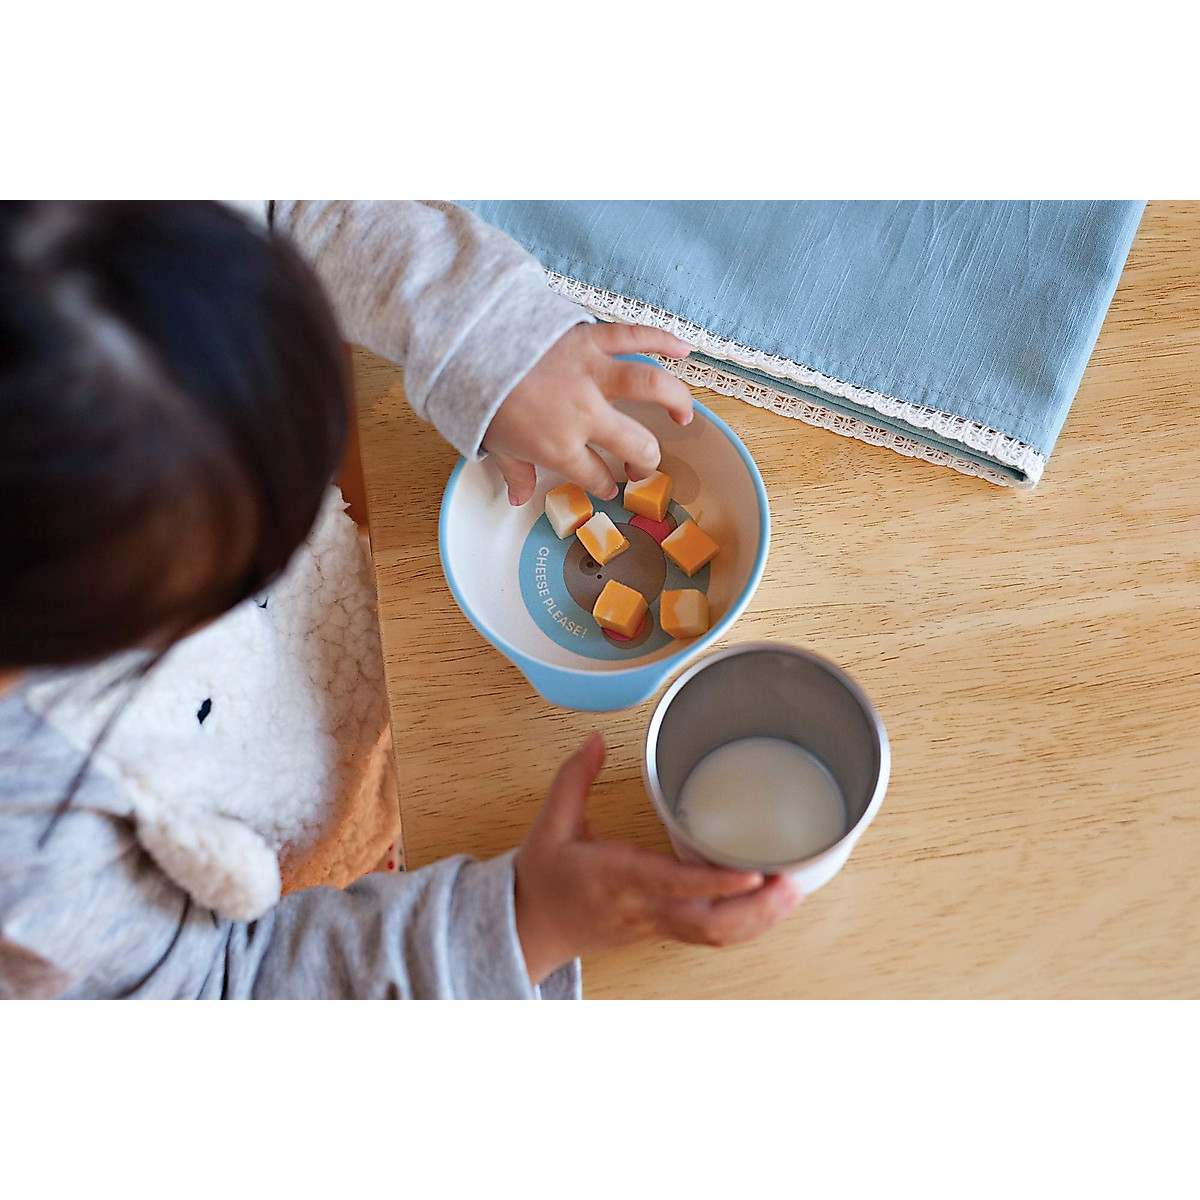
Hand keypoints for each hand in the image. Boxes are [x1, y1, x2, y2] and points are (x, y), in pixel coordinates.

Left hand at [482, 323, 694, 505]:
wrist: (466, 348)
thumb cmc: (479, 399)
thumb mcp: (495, 446)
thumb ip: (514, 472)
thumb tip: (518, 497)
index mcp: (560, 449)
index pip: (594, 475)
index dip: (603, 483)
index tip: (607, 484)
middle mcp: (585, 416)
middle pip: (635, 445)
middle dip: (645, 461)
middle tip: (645, 463)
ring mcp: (592, 375)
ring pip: (651, 389)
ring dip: (675, 402)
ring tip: (684, 415)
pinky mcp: (591, 338)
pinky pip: (635, 337)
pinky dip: (663, 340)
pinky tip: (684, 348)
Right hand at [513, 733, 803, 984]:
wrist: (529, 929)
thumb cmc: (543, 881)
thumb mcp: (550, 824)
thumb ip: (575, 778)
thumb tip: (596, 739)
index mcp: (617, 877)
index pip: (673, 883)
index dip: (716, 881)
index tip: (753, 872)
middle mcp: (643, 907)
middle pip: (708, 922)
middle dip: (756, 908)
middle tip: (792, 883)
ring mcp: (656, 925)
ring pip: (714, 935)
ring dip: (758, 919)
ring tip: (792, 891)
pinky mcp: (663, 930)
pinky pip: (710, 934)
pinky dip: (745, 923)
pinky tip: (767, 905)